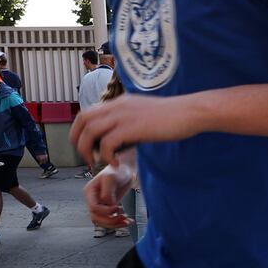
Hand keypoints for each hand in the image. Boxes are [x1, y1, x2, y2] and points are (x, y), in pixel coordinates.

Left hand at [70, 93, 198, 166]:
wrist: (190, 112)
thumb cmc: (174, 116)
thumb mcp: (145, 113)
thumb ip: (131, 121)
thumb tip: (122, 137)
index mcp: (120, 102)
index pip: (88, 112)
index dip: (80, 130)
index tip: (85, 146)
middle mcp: (117, 106)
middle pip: (83, 120)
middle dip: (78, 140)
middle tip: (85, 157)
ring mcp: (123, 116)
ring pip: (91, 131)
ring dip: (89, 150)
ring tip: (97, 162)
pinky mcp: (132, 128)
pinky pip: (107, 143)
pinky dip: (107, 156)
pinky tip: (116, 164)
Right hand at [85, 158, 135, 228]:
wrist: (126, 170)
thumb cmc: (117, 170)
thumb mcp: (110, 178)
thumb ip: (107, 192)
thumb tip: (108, 204)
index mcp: (90, 192)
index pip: (93, 207)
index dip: (105, 211)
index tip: (117, 207)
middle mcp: (94, 199)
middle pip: (96, 217)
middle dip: (110, 220)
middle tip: (122, 217)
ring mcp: (101, 204)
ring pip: (103, 221)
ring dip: (115, 224)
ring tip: (127, 221)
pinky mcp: (109, 208)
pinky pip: (111, 219)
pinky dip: (119, 223)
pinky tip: (128, 221)